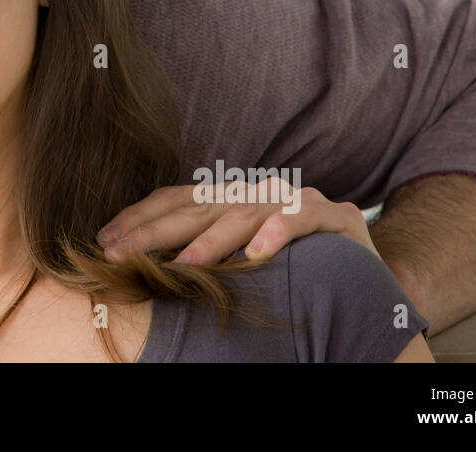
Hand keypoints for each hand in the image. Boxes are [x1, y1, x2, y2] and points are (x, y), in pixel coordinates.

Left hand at [97, 178, 377, 265]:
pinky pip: (302, 219)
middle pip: (201, 206)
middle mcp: (262, 192)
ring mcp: (299, 201)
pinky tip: (257, 253)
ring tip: (184, 264)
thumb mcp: (237, 263)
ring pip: (246, 213)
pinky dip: (278, 232)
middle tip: (122, 252)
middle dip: (157, 231)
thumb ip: (198, 256)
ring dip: (213, 241)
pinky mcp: (337, 218)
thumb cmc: (296, 274)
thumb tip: (138, 267)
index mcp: (233, 199)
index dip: (140, 217)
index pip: (178, 200)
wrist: (371, 282)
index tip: (104, 239)